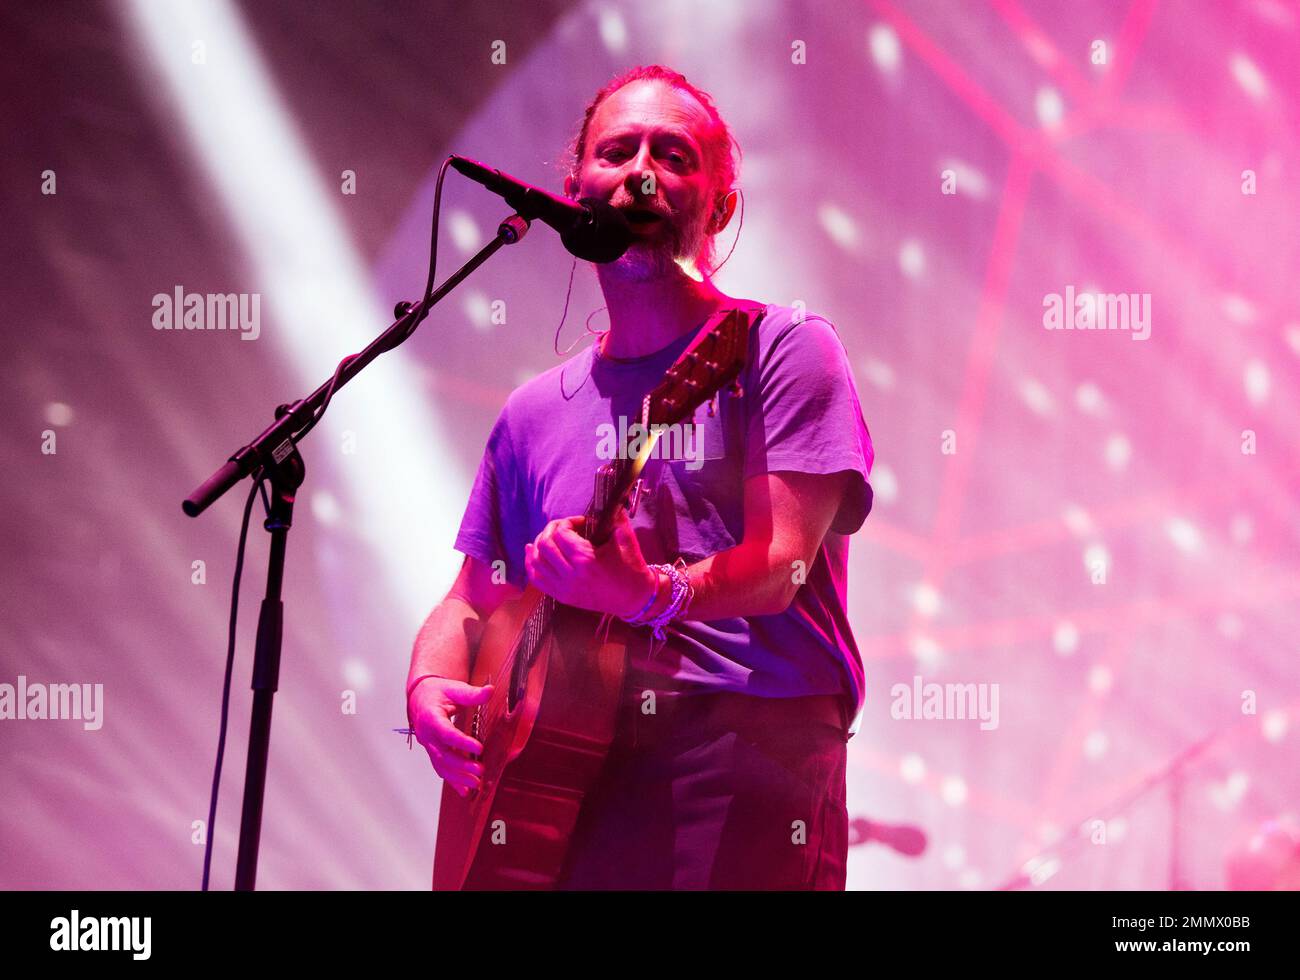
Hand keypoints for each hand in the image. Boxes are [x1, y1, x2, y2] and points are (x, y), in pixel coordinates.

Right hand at [408, 677, 493, 797]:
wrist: (420, 698)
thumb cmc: (437, 692)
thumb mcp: (454, 688)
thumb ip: (471, 693)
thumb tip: (489, 690)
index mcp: (430, 717)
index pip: (446, 733)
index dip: (461, 742)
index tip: (479, 747)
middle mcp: (427, 735)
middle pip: (443, 754)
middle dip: (461, 765)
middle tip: (480, 770)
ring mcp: (429, 746)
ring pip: (441, 765)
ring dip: (458, 777)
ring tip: (476, 784)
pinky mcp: (433, 753)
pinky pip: (441, 769)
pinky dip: (453, 781)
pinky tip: (465, 792)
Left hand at [524, 507, 656, 616]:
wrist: (635, 599)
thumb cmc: (632, 568)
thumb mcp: (625, 538)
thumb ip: (614, 516)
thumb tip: (604, 502)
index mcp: (586, 560)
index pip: (561, 534)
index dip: (568, 522)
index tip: (579, 521)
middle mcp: (571, 576)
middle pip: (545, 545)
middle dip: (551, 530)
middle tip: (563, 527)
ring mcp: (565, 589)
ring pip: (536, 562)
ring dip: (539, 545)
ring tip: (548, 536)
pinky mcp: (563, 597)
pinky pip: (537, 580)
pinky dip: (531, 564)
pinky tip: (533, 552)